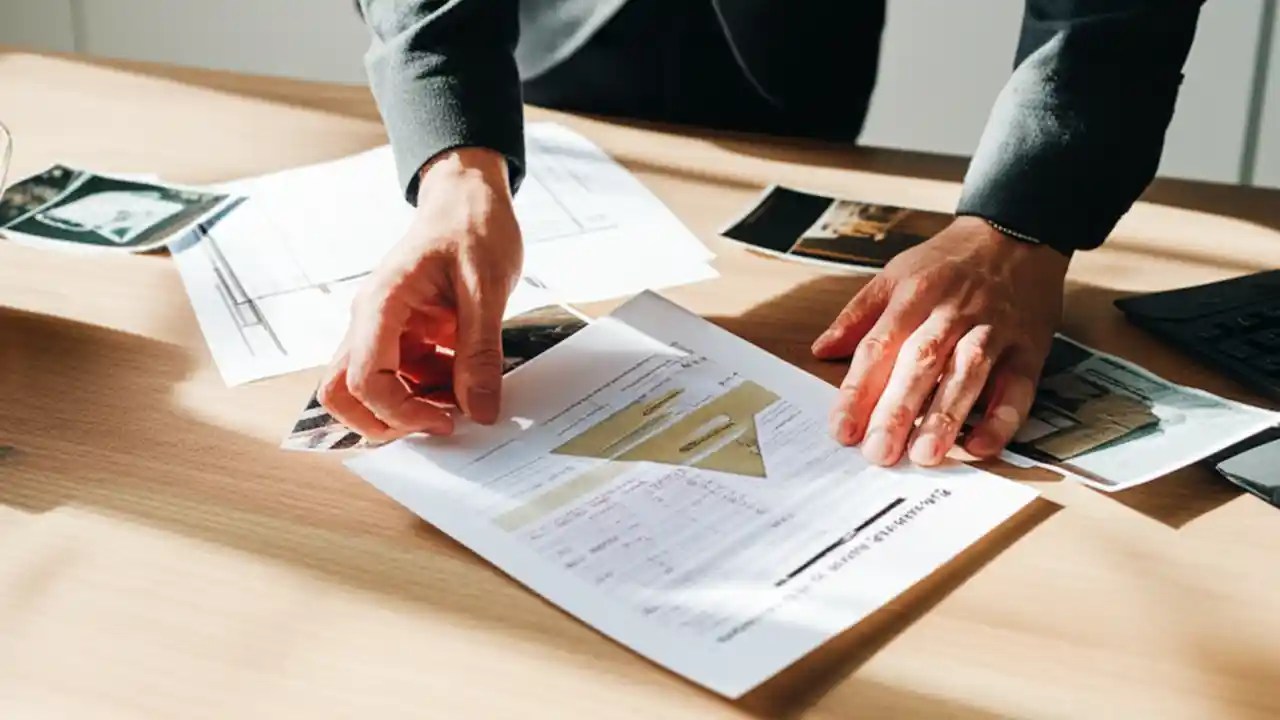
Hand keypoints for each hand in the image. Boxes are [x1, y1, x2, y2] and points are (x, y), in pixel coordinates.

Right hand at [318, 148, 521, 441]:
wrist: (470, 197)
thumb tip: (480, 410)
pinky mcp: (405, 335)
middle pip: (343, 392)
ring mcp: (385, 330)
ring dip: (412, 408)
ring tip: (464, 401)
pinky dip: (431, 391)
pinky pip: (404, 377)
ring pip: (373, 389)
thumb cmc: (472, 226)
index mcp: (382, 303)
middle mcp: (371, 320)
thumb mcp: (486, 287)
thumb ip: (481, 351)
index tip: (447, 420)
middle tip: (438, 425)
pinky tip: (467, 382)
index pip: (363, 378)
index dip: (399, 412)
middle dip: (384, 422)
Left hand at [812, 217, 1067, 465]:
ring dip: (947, 416)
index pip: (880, 347)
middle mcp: (953, 312)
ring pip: (968, 374)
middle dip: (897, 411)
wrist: (1017, 233)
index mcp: (913, 295)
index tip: (842, 430)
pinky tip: (981, 445)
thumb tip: (821, 350)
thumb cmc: (948, 262)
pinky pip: (1018, 387)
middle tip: (877, 453)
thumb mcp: (896, 273)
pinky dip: (1002, 418)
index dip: (859, 390)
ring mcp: (994, 330)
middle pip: (921, 363)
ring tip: (924, 455)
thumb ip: (859, 315)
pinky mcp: (1029, 348)